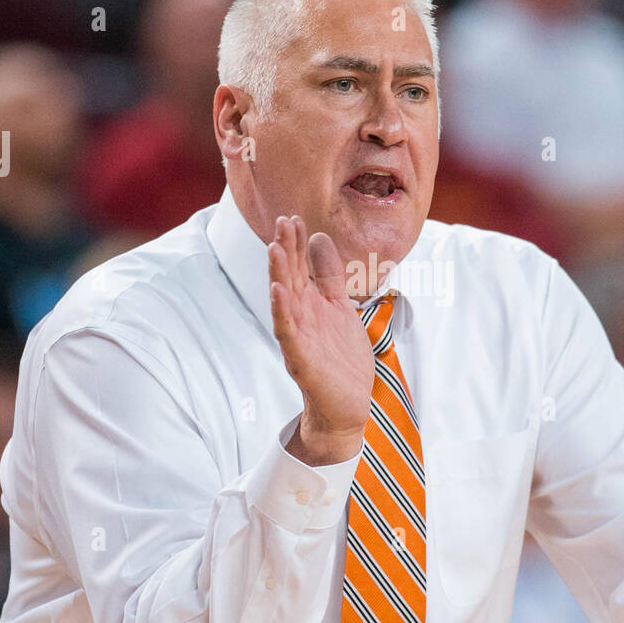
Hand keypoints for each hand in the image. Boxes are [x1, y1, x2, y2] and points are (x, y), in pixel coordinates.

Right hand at [268, 215, 373, 464]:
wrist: (348, 405)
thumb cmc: (341, 359)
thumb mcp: (341, 307)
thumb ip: (330, 275)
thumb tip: (320, 238)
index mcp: (310, 304)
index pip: (301, 267)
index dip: (297, 243)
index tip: (293, 217)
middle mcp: (300, 317)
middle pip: (290, 278)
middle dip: (287, 250)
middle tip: (283, 222)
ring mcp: (298, 337)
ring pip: (285, 300)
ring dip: (279, 274)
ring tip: (275, 248)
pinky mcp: (301, 358)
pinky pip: (288, 332)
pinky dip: (281, 311)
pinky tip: (278, 291)